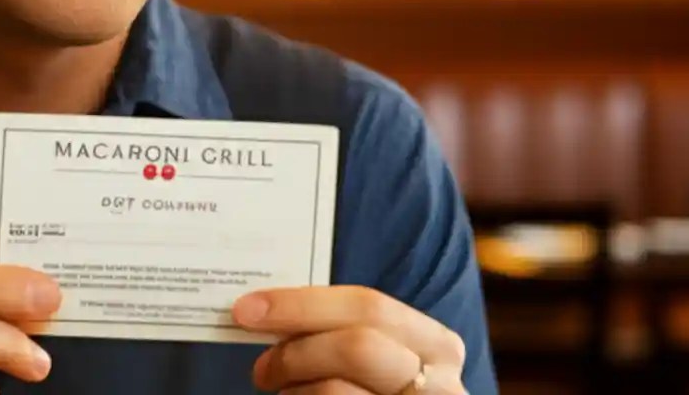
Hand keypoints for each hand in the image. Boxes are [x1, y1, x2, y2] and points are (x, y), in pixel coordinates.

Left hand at [232, 286, 466, 394]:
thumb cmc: (385, 391)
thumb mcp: (383, 357)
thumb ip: (342, 332)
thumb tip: (269, 311)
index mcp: (437, 345)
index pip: (367, 306)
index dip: (301, 304)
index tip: (248, 309)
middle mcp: (440, 383)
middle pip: (357, 346)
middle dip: (296, 351)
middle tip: (261, 368)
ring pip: (337, 390)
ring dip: (295, 389)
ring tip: (283, 393)